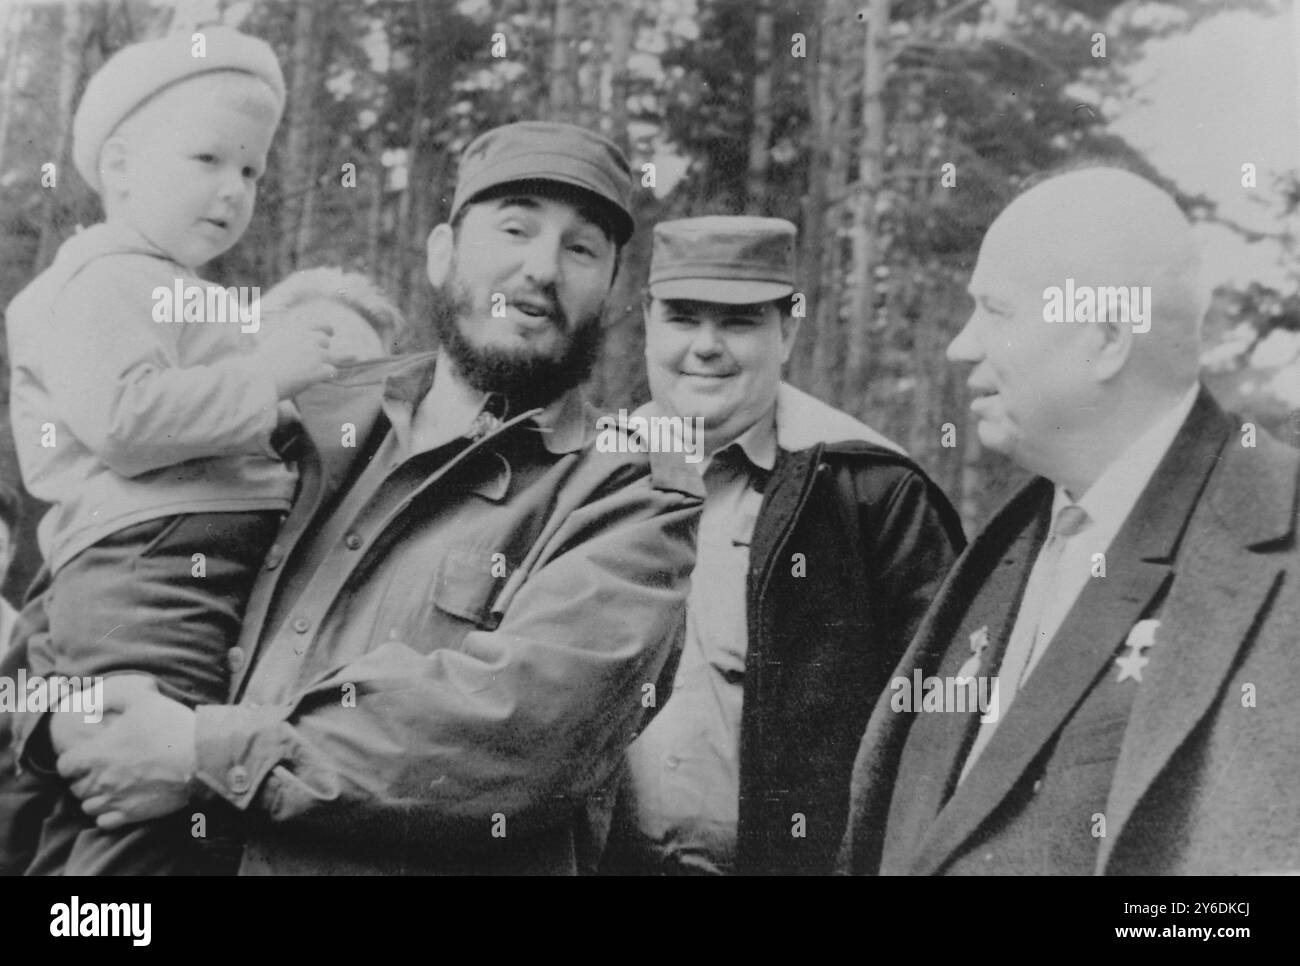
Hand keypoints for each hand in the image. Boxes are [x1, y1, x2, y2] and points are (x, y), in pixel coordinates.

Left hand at [57, 677, 196, 829]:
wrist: (201, 757)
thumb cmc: (172, 726)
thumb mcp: (142, 699)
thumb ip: (111, 698)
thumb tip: (91, 705)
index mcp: (98, 754)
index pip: (64, 766)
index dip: (72, 759)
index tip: (85, 754)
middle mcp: (101, 781)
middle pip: (75, 788)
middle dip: (83, 778)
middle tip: (99, 769)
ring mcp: (116, 800)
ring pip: (88, 806)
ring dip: (93, 797)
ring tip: (108, 787)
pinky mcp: (133, 814)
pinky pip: (104, 822)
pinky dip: (106, 814)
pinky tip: (118, 802)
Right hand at [251, 320, 341, 398]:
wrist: (258, 379)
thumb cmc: (258, 366)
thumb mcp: (269, 345)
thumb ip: (283, 342)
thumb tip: (290, 343)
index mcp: (293, 330)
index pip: (316, 325)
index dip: (326, 329)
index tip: (331, 332)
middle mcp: (307, 339)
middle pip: (325, 341)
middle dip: (325, 349)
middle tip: (330, 352)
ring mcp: (315, 354)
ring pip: (334, 355)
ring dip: (340, 358)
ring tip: (354, 357)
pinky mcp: (319, 370)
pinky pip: (332, 371)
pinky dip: (328, 375)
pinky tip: (326, 378)